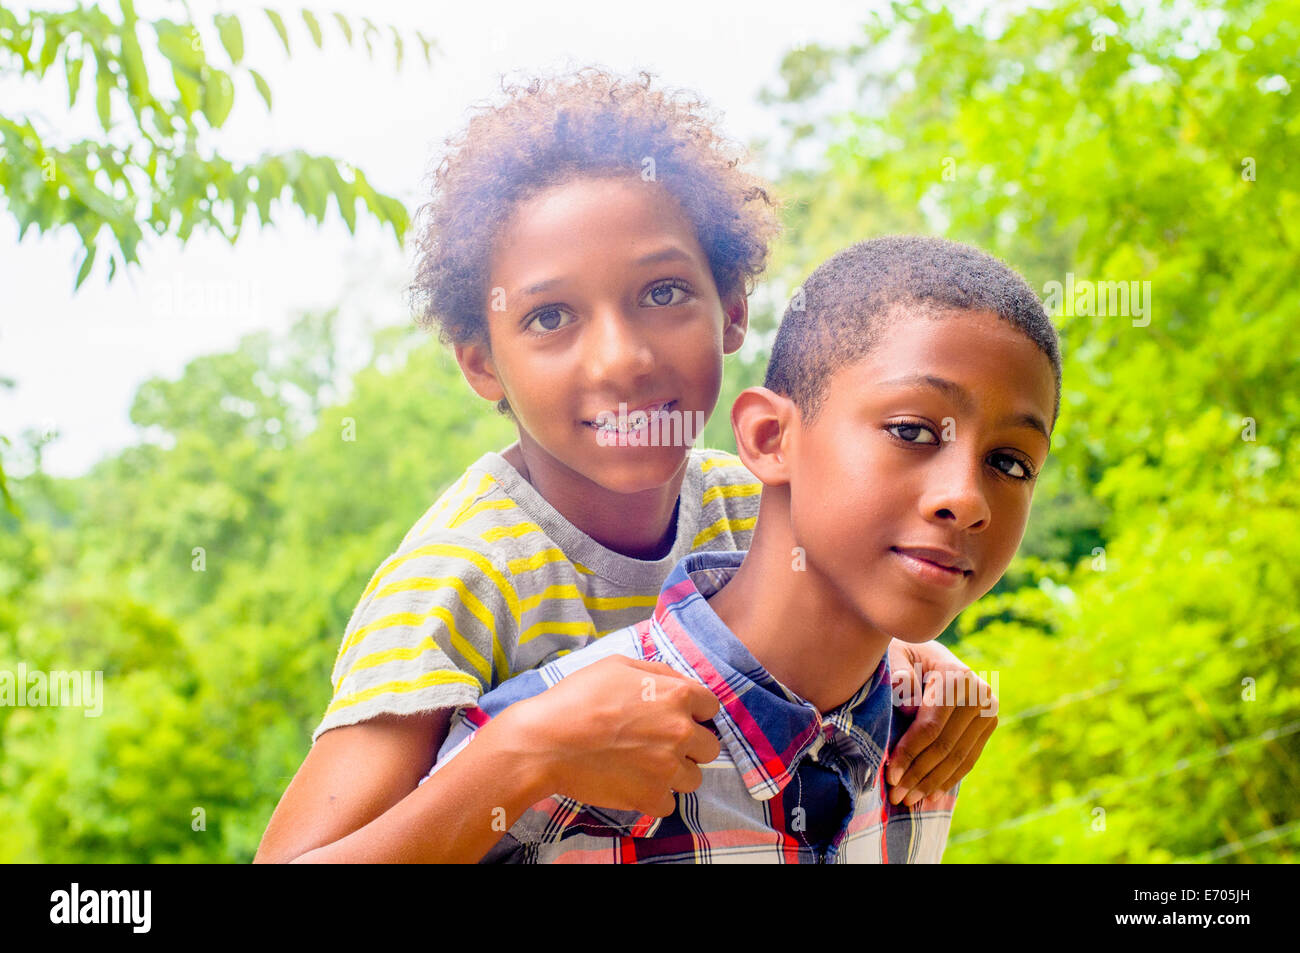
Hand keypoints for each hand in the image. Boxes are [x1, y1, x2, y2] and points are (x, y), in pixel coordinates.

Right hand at [498, 655, 721, 817]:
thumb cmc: (577, 698)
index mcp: (677, 696)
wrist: (546, 742)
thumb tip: (679, 681)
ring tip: (644, 766)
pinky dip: (654, 797)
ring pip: (693, 778)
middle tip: (659, 744)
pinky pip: (670, 803)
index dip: (694, 712)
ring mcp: (668, 767)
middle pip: (709, 747)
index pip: (711, 707)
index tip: (675, 717)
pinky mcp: (651, 797)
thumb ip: (657, 672)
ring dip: (675, 774)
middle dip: (689, 745)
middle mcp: (680, 731)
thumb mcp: (618, 666)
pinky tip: (633, 783)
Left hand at [885, 639, 997, 805]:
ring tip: (908, 800)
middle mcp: (979, 694)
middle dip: (918, 775)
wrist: (927, 651)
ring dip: (932, 783)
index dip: (910, 753)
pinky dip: (949, 778)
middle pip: (945, 746)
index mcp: (956, 676)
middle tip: (895, 796)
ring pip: (958, 757)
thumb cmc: (903, 654)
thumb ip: (899, 675)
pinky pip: (969, 758)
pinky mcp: (989, 724)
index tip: (890, 774)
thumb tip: (911, 708)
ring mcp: (988, 711)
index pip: (931, 726)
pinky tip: (931, 793)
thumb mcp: (894, 655)